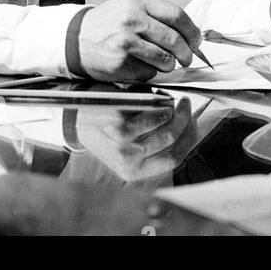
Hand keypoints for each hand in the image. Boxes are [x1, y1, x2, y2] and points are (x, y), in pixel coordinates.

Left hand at [74, 98, 198, 182]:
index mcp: (136, 172)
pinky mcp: (119, 127)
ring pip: (166, 130)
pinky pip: (153, 116)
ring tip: (173, 101)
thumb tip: (187, 127)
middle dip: (186, 121)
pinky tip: (159, 98)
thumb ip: (155, 141)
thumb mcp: (129, 143)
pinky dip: (162, 106)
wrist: (76, 115)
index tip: (193, 122)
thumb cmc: (106, 126)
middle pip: (173, 143)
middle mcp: (131, 163)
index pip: (176, 158)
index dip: (189, 139)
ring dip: (175, 112)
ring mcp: (124, 147)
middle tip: (186, 105)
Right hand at [77, 0, 200, 82]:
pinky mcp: (120, 61)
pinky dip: (151, 72)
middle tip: (186, 58)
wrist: (75, 38)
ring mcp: (126, 40)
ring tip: (162, 63)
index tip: (197, 41)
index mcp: (138, 0)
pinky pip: (149, 72)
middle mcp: (132, 18)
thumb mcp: (130, 7)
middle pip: (175, 40)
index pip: (177, 15)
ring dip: (169, 65)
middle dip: (186, 53)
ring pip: (165, 59)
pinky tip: (139, 65)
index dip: (192, 31)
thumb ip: (157, 16)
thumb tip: (190, 34)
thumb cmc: (107, 23)